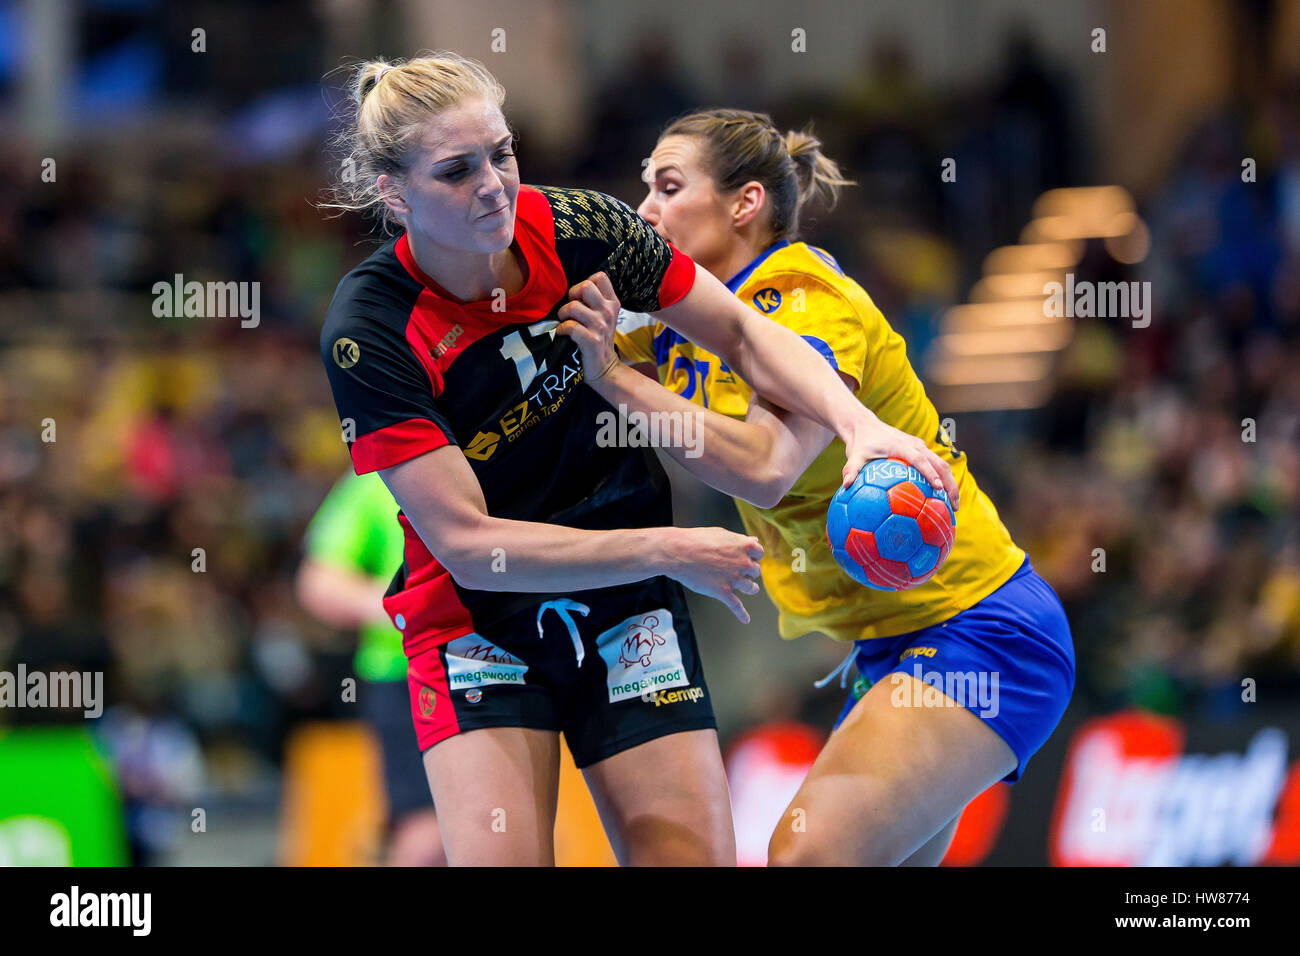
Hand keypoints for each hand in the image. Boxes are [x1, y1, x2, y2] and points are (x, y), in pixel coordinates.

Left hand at [556, 271, 620, 383]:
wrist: (604, 368)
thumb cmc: (599, 339)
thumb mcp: (604, 317)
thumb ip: (595, 301)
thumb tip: (573, 289)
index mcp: (612, 303)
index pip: (600, 277)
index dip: (585, 283)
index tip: (580, 297)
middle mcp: (608, 312)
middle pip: (585, 286)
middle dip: (572, 295)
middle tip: (570, 308)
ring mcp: (601, 326)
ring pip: (573, 306)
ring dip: (563, 314)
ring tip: (564, 321)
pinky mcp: (591, 340)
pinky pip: (570, 326)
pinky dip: (561, 329)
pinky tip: (563, 333)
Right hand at [661, 527, 763, 623]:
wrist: (678, 552)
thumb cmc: (696, 540)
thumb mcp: (721, 533)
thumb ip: (739, 539)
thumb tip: (754, 541)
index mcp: (743, 546)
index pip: (759, 553)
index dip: (753, 555)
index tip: (748, 558)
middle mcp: (742, 563)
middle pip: (755, 571)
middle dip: (748, 571)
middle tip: (739, 570)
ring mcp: (734, 579)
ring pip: (751, 588)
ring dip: (750, 588)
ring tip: (748, 589)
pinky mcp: (723, 592)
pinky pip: (736, 606)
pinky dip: (742, 614)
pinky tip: (746, 619)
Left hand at [841, 408, 960, 509]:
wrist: (865, 425)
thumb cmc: (860, 442)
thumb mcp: (854, 456)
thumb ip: (851, 469)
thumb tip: (846, 486)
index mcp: (902, 446)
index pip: (920, 460)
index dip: (930, 473)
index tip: (938, 488)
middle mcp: (916, 445)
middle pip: (940, 464)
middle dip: (950, 484)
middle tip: (953, 507)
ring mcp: (920, 447)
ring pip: (942, 465)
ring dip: (950, 484)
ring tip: (952, 507)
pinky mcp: (920, 451)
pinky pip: (935, 465)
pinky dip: (941, 480)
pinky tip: (940, 500)